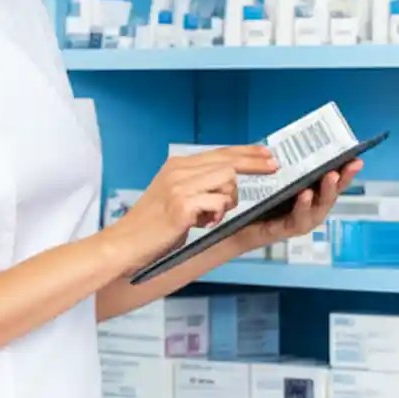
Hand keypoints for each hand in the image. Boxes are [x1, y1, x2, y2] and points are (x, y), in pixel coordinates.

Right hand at [105, 145, 278, 273]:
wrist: (123, 245)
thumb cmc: (151, 226)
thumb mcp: (174, 195)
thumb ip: (198, 184)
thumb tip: (228, 180)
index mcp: (177, 165)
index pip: (220, 152)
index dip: (247, 152)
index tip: (267, 153)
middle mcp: (179, 171)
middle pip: (229, 160)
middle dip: (255, 163)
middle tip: (275, 166)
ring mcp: (179, 187)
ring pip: (227, 180)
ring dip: (228, 200)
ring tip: (211, 216)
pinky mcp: (181, 206)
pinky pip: (218, 204)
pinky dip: (217, 215)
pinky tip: (201, 224)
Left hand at [233, 159, 363, 252]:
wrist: (229, 226)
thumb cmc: (252, 199)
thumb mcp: (271, 176)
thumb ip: (283, 164)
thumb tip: (293, 141)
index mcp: (308, 193)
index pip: (331, 181)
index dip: (345, 171)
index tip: (356, 158)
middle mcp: (308, 208)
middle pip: (331, 194)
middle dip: (343, 180)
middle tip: (349, 165)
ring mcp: (299, 220)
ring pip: (319, 208)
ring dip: (326, 192)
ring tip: (331, 177)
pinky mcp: (284, 230)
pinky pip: (298, 220)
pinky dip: (303, 207)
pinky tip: (305, 195)